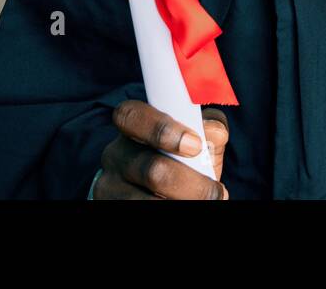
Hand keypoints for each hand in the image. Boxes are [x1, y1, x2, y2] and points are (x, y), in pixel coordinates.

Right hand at [91, 100, 229, 199]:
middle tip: (215, 191)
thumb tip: (214, 134)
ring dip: (184, 201)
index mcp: (133, 126)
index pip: (132, 116)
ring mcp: (110, 186)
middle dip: (191, 183)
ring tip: (208, 202)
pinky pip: (141, 210)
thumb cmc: (185, 158)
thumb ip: (208, 128)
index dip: (161, 129)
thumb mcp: (197, 137)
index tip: (195, 145)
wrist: (170, 190)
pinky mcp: (110, 204)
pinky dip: (172, 209)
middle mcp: (116, 155)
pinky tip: (187, 206)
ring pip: (146, 200)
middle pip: (150, 169)